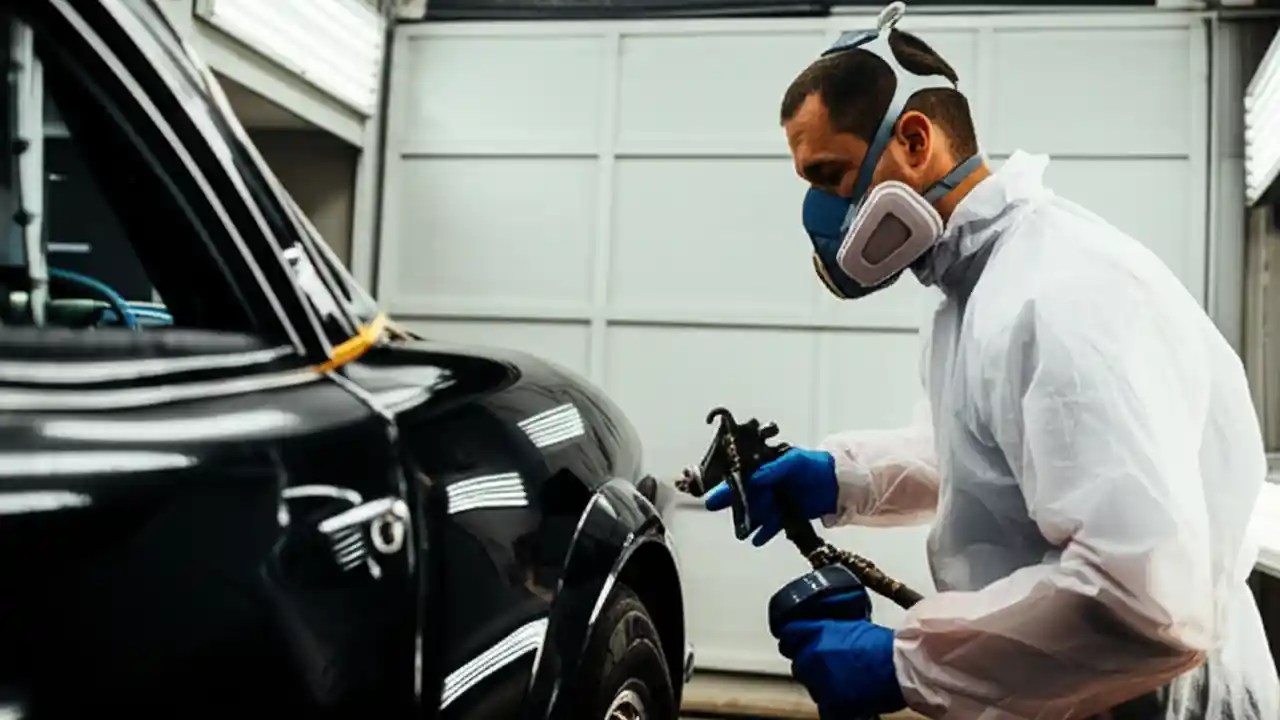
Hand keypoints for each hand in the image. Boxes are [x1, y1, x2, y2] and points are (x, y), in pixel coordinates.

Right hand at [704, 448, 836, 546]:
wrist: (837, 481)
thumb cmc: (813, 465)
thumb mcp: (792, 462)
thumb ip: (773, 470)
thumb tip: (754, 480)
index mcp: (767, 469)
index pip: (742, 478)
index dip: (727, 488)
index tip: (713, 498)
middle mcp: (769, 485)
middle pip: (746, 497)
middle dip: (734, 505)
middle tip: (718, 513)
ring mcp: (778, 500)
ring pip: (758, 512)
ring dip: (748, 521)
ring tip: (740, 532)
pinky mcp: (788, 513)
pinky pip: (773, 524)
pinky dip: (765, 532)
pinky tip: (757, 539)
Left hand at [776, 618, 905, 716]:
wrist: (902, 666)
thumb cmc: (885, 645)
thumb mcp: (853, 626)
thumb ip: (832, 631)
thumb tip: (826, 635)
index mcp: (817, 633)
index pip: (788, 635)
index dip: (794, 639)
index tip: (798, 642)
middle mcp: (813, 656)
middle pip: (799, 663)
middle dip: (810, 663)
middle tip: (828, 664)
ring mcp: (820, 681)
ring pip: (810, 684)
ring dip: (821, 682)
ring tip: (842, 680)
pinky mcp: (832, 703)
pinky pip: (824, 707)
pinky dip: (833, 705)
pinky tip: (846, 699)